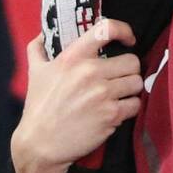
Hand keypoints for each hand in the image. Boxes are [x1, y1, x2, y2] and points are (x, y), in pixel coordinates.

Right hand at [12, 18, 142, 172]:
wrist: (40, 144)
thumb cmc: (38, 107)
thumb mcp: (35, 72)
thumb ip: (37, 49)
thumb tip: (42, 35)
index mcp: (72, 57)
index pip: (107, 29)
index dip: (124, 30)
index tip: (128, 39)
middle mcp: (89, 72)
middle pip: (132, 61)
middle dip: (128, 70)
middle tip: (119, 78)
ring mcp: (102, 94)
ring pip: (137, 82)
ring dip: (130, 89)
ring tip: (119, 94)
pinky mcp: (111, 115)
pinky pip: (135, 104)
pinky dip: (130, 108)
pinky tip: (117, 110)